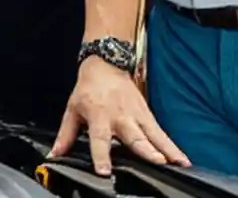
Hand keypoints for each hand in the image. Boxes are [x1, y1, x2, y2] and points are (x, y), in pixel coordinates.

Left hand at [49, 56, 189, 174]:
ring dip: (167, 149)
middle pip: (134, 136)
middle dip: (146, 150)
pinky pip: (161, 132)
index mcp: (99, 116)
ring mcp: (137, 115)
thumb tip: (55, 154)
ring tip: (179, 163)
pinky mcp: (147, 114)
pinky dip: (172, 145)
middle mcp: (120, 117)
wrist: (106, 65)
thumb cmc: (88, 89)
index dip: (101, 155)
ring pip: (154, 135)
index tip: (104, 171)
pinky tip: (182, 159)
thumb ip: (65, 135)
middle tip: (158, 162)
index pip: (99, 139)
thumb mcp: (72, 110)